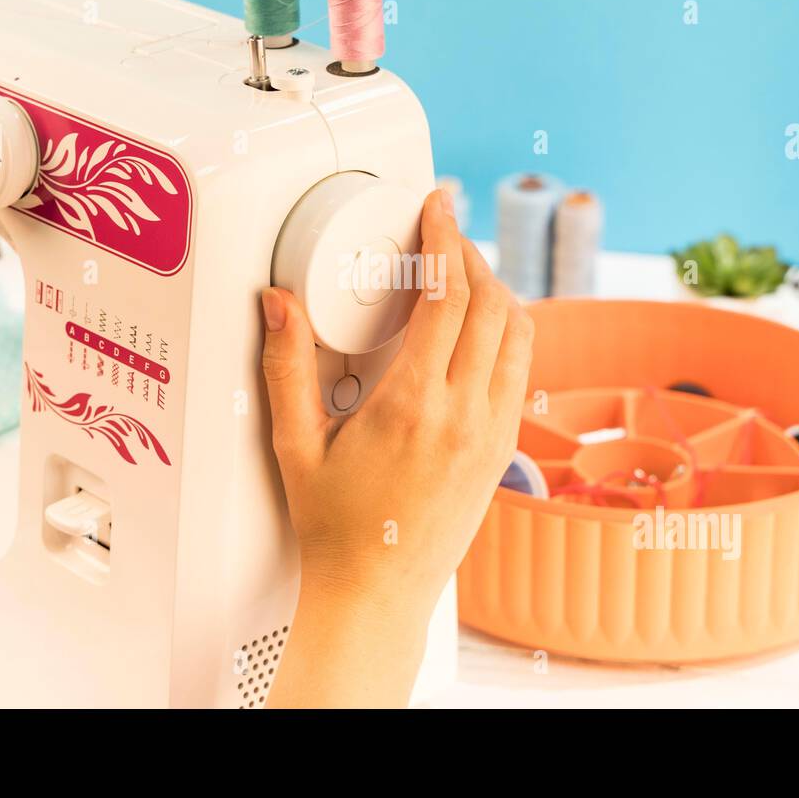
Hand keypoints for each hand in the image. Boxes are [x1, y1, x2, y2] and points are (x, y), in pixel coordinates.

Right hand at [260, 188, 533, 706]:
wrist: (378, 594)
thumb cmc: (335, 530)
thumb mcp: (295, 445)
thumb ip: (284, 368)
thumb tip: (278, 305)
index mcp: (414, 406)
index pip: (447, 296)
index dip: (446, 238)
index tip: (438, 205)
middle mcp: (465, 415)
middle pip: (492, 303)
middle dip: (470, 255)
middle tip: (442, 234)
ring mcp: (492, 433)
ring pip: (519, 333)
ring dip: (495, 291)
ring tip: (460, 275)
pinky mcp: (503, 451)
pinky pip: (520, 369)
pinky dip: (507, 331)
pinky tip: (478, 330)